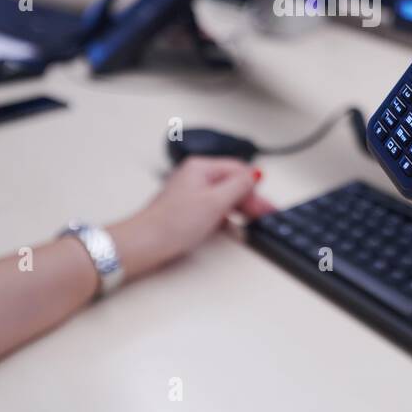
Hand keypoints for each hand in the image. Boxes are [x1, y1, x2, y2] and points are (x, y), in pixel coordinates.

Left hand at [107, 157, 274, 280]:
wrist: (144, 244)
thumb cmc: (172, 223)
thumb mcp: (215, 202)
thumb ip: (239, 186)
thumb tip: (256, 174)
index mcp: (201, 167)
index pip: (238, 169)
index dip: (255, 186)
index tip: (267, 203)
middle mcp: (195, 177)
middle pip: (231, 183)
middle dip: (250, 199)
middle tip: (265, 216)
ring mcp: (190, 194)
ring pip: (223, 197)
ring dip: (239, 209)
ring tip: (254, 222)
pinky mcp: (186, 211)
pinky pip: (213, 210)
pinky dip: (225, 218)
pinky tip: (233, 228)